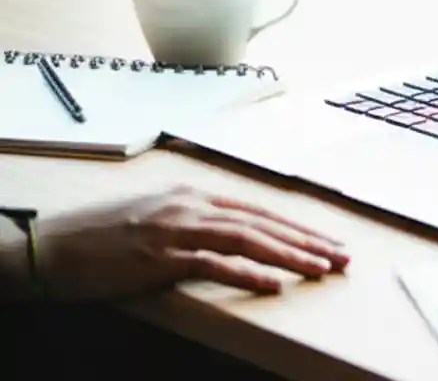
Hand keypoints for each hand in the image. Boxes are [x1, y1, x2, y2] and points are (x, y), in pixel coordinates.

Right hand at [32, 186, 349, 300]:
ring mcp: (175, 230)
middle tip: (343, 257)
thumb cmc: (106, 236)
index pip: (261, 211)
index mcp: (194, 195)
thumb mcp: (160, 218)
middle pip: (263, 222)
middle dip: (308, 240)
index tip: (330, 242)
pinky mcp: (158, 257)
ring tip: (321, 269)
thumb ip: (198, 222)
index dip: (298, 228)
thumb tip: (237, 235)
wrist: (54, 246)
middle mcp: (191, 206)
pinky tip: (272, 284)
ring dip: (289, 255)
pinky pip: (212, 264)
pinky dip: (246, 273)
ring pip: (247, 239)